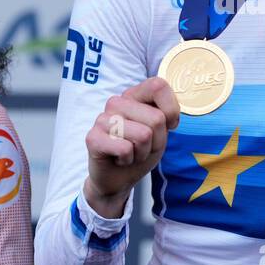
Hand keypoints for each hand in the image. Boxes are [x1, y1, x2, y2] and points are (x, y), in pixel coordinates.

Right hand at [83, 77, 180, 218]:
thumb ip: (165, 114)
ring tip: (130, 152)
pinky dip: (128, 160)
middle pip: (156, 119)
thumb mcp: (160, 131)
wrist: (118, 178)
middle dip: (156, 141)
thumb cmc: (140, 151)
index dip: (171, 110)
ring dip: (142, 152)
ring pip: (143, 135)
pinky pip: (125, 149)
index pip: (158, 86)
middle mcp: (117, 102)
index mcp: (134, 96)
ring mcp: (102, 119)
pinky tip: (119, 159)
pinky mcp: (93, 138)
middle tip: (142, 146)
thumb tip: (170, 113)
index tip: (166, 125)